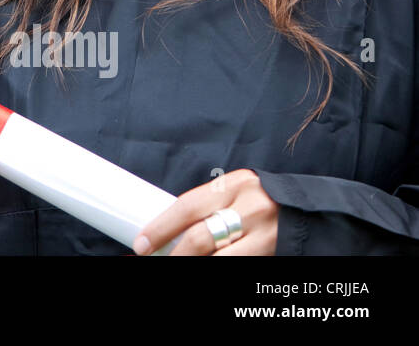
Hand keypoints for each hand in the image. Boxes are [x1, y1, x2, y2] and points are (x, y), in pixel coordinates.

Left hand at [134, 169, 277, 255]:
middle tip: (158, 261)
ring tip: (176, 265)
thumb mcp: (236, 193)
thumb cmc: (264, 202)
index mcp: (235, 185)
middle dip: (175, 255)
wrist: (313, 214)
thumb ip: (209, 207)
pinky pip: (238, 267)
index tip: (142, 244)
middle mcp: (252, 210)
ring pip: (219, 260)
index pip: (187, 207)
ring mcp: (266, 236)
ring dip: (193, 264)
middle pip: (201, 239)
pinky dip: (217, 269)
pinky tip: (206, 267)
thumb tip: (168, 231)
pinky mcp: (275, 257)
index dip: (160, 228)